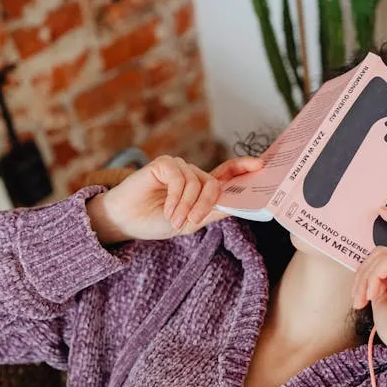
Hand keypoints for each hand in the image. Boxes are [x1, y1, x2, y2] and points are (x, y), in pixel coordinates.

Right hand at [85, 155, 262, 243]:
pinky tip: (168, 210)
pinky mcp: (164, 164)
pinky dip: (176, 198)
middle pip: (214, 183)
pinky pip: (180, 178)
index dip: (244, 167)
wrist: (126, 221)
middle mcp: (192, 174)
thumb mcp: (189, 222)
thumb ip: (212, 212)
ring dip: (187, 206)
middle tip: (191, 221)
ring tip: (174, 220)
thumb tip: (238, 205)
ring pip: (197, 183)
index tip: (260, 165)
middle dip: (206, 205)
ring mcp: (178, 167)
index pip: (227, 173)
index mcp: (201, 187)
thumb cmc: (156, 221)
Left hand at [352, 207, 386, 369]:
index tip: (382, 211)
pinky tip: (371, 296)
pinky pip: (385, 261)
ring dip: (364, 277)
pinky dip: (371, 278)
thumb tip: (370, 266)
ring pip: (381, 254)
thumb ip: (378, 278)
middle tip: (357, 295)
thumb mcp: (383, 298)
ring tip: (362, 300)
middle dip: (366, 264)